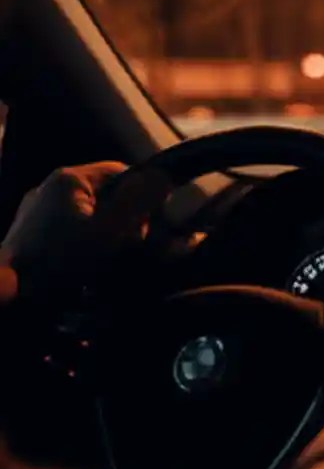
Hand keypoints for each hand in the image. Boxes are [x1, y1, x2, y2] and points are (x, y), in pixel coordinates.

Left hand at [0, 162, 168, 302]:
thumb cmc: (58, 263)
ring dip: (107, 236)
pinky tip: (87, 268)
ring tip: (108, 262)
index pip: (124, 172)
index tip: (152, 224)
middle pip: (108, 195)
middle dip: (126, 221)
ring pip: (91, 216)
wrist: (7, 296)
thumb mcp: (108, 232)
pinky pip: (71, 232)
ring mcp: (37, 212)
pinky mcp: (30, 235)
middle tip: (129, 248)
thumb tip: (163, 176)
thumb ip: (138, 201)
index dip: (144, 196)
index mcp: (70, 179)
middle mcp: (50, 189)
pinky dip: (85, 246)